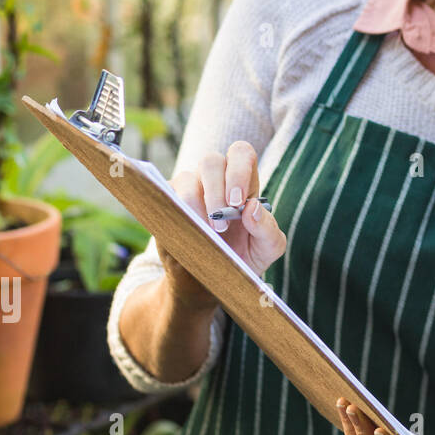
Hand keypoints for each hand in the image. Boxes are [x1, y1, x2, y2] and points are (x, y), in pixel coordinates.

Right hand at [158, 141, 286, 312]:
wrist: (213, 281)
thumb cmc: (245, 257)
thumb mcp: (268, 248)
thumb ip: (268, 228)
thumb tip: (252, 208)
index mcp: (244, 182)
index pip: (241, 153)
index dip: (239, 169)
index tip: (238, 202)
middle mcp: (216, 179)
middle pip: (211, 161)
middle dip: (217, 191)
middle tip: (222, 224)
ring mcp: (189, 189)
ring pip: (187, 178)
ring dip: (197, 206)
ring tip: (208, 234)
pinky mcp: (168, 203)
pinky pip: (166, 195)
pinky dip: (178, 212)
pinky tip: (187, 230)